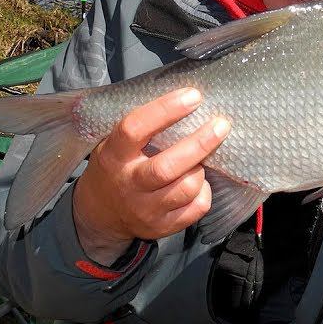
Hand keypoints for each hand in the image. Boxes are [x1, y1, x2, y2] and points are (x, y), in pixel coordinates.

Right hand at [72, 88, 229, 253]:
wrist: (101, 213)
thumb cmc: (117, 166)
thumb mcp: (114, 143)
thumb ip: (143, 127)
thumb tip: (187, 99)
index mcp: (114, 155)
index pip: (135, 128)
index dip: (166, 109)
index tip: (193, 96)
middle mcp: (128, 184)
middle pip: (168, 166)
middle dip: (200, 143)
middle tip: (221, 125)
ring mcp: (145, 209)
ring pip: (187, 188)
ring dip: (201, 169)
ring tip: (200, 159)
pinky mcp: (162, 227)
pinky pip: (196, 208)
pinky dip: (203, 191)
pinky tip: (197, 182)